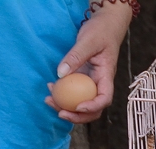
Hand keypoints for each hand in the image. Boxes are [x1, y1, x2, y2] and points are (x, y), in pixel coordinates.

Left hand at [45, 2, 134, 124]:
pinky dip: (62, 95)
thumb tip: (60, 73)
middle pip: (93, 109)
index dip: (93, 107)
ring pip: (81, 104)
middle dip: (77, 116)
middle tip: (60, 113)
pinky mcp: (82, 79)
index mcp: (106, 77)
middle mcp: (99, 83)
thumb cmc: (101, 31)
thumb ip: (75, 57)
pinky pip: (73, 92)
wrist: (105, 24)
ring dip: (66, 108)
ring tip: (49, 101)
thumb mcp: (88, 41)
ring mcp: (90, 83)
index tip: (78, 107)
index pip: (104, 99)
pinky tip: (50, 88)